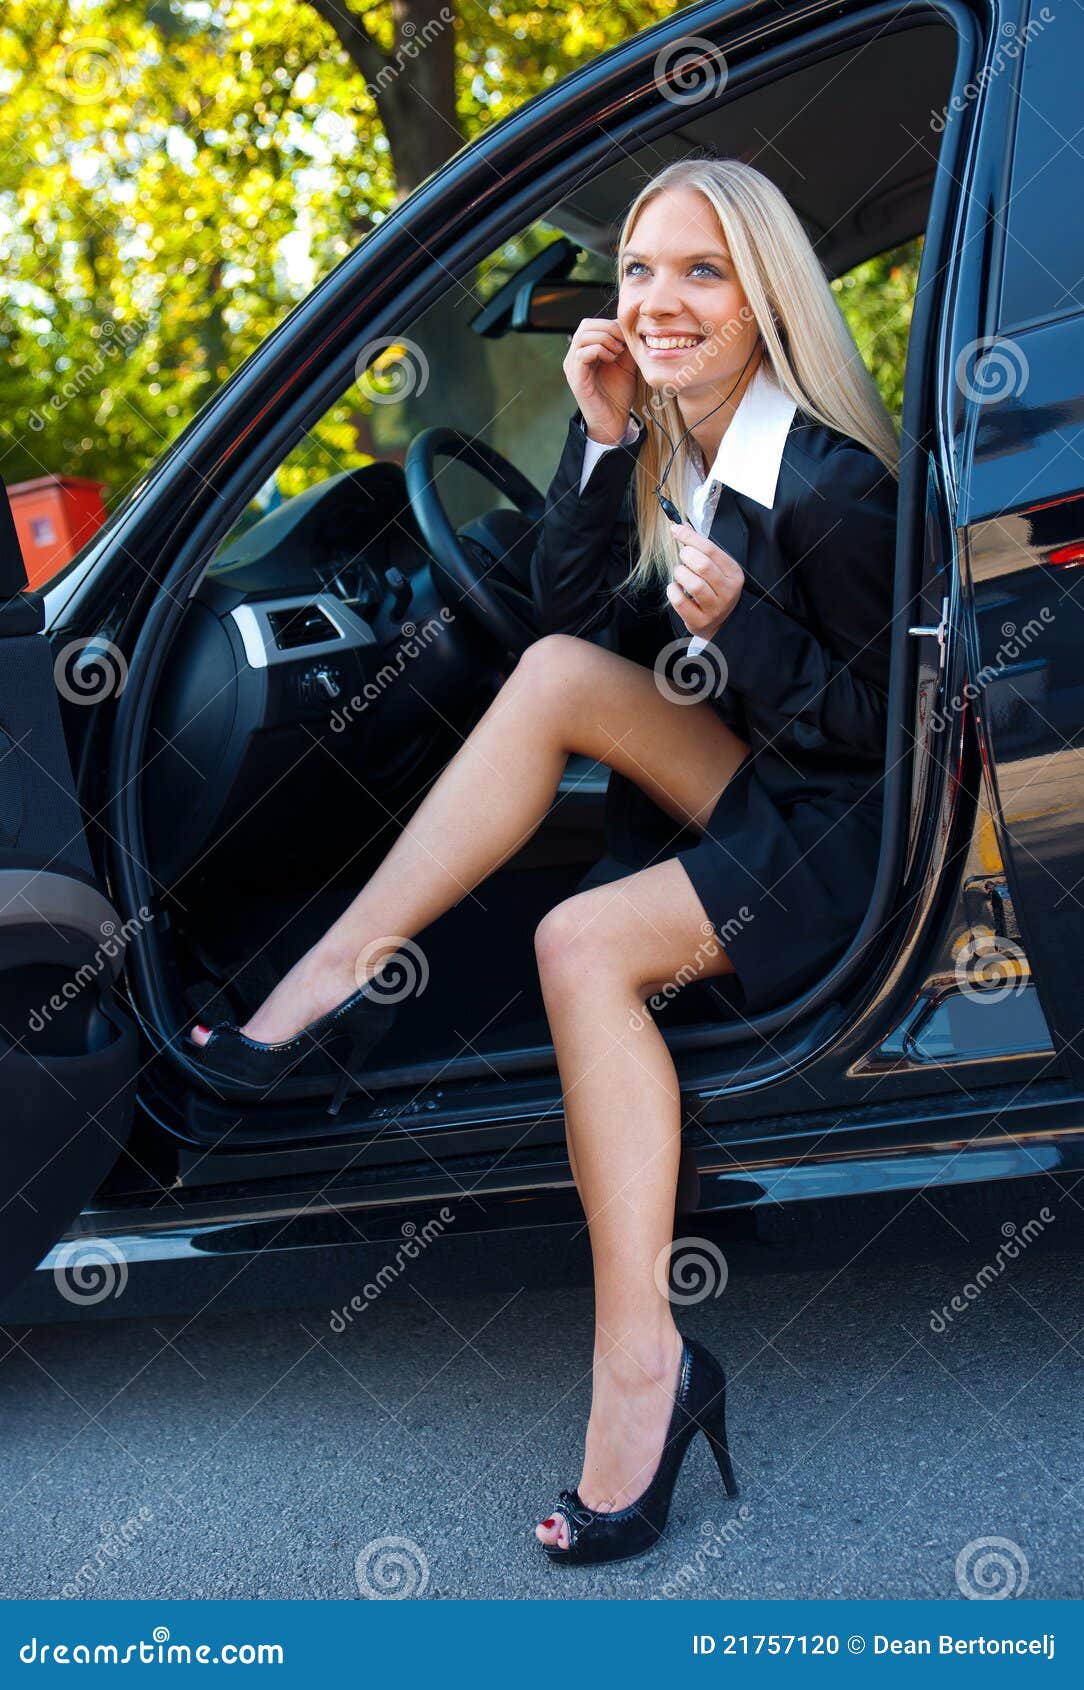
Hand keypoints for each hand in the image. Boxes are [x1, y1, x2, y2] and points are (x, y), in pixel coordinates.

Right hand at [564, 317, 637, 444]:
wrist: (614, 420)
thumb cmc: (618, 394)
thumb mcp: (626, 363)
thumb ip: (625, 344)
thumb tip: (628, 326)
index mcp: (585, 351)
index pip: (592, 324)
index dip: (611, 324)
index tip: (627, 337)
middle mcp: (575, 357)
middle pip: (585, 325)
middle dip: (608, 328)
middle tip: (623, 342)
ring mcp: (573, 367)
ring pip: (582, 336)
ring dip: (604, 339)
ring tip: (617, 352)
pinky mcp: (576, 378)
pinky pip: (582, 354)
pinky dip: (599, 350)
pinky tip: (611, 360)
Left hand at [664, 522, 744, 642]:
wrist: (721, 623)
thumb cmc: (714, 590)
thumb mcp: (715, 568)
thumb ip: (700, 548)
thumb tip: (681, 526)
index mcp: (733, 573)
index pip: (711, 549)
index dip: (690, 537)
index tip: (676, 530)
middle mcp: (728, 591)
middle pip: (703, 565)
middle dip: (687, 556)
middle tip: (683, 558)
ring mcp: (715, 608)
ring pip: (694, 584)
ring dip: (680, 574)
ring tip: (680, 574)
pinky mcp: (700, 621)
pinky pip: (680, 602)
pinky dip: (673, 591)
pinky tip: (675, 589)